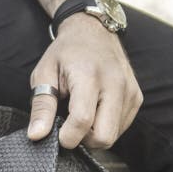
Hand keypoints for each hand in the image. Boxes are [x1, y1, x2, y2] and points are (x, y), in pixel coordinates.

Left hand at [27, 14, 142, 148]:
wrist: (93, 31)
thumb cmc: (66, 53)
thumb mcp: (44, 74)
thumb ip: (41, 106)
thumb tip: (36, 135)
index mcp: (89, 76)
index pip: (82, 120)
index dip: (66, 136)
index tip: (56, 132)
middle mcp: (115, 84)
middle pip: (103, 137)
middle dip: (82, 140)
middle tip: (69, 126)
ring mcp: (130, 92)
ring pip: (113, 136)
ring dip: (93, 134)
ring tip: (80, 114)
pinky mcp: (137, 97)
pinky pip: (121, 128)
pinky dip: (104, 126)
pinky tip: (94, 111)